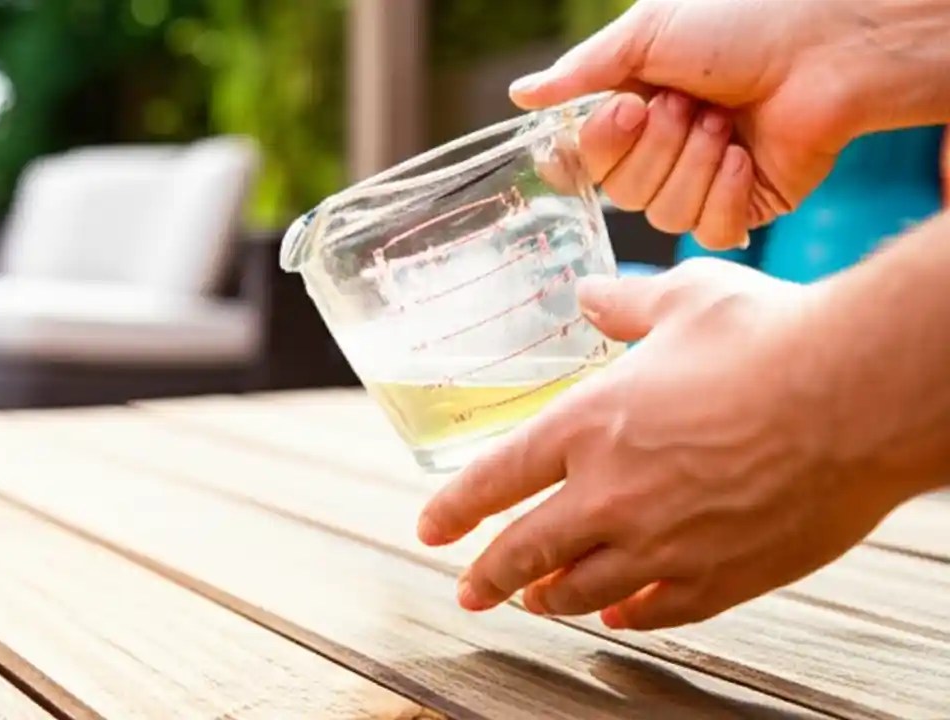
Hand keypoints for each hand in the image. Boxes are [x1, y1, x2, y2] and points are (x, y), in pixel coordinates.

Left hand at [415, 258, 921, 630]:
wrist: (858, 395)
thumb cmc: (771, 336)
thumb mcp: (683, 300)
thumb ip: (624, 305)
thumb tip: (590, 294)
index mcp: (587, 427)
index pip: (495, 480)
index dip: (454, 509)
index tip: (430, 529)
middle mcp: (610, 495)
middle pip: (524, 551)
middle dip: (488, 575)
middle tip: (469, 590)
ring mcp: (663, 545)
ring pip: (582, 591)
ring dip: (550, 598)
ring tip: (535, 601)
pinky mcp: (720, 578)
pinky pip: (658, 612)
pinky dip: (629, 615)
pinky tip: (620, 614)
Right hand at [515, 0, 949, 248]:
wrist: (825, 44)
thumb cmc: (741, 22)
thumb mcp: (646, 35)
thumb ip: (581, 73)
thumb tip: (520, 94)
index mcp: (635, 111)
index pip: (586, 161)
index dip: (601, 145)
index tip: (629, 106)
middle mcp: (665, 151)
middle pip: (621, 194)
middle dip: (657, 147)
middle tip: (691, 102)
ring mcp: (705, 183)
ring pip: (662, 215)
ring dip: (693, 163)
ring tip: (726, 120)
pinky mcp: (746, 208)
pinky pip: (708, 230)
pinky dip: (725, 192)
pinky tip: (746, 155)